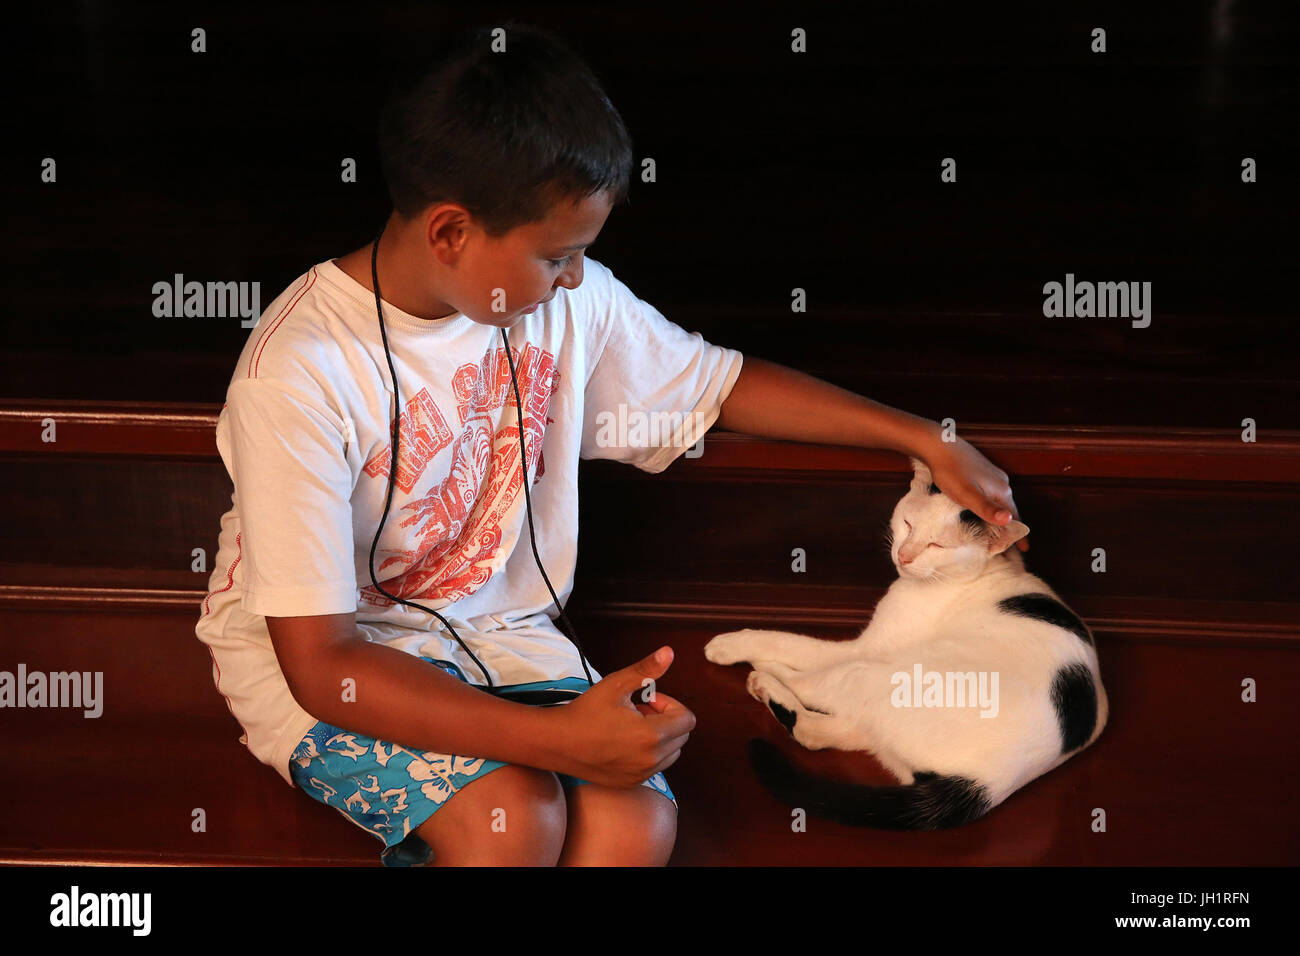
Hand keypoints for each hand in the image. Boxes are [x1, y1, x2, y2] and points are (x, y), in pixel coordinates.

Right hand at [548, 646, 695, 788]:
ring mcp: (641, 775)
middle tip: (638, 710)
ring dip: (660, 737)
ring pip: (671, 753)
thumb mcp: (616, 684)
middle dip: (666, 720)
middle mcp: (651, 760)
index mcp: (652, 736)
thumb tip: (670, 652)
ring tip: (632, 726)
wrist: (557, 742)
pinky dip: (649, 754)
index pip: (687, 720)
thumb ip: (647, 670)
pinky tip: (624, 742)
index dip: (670, 704)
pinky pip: (654, 767)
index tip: (647, 699)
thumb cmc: (586, 711)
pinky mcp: (631, 783)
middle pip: (682, 736)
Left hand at [919, 437, 1027, 551]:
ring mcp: (993, 476)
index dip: (1017, 535)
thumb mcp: (967, 494)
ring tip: (995, 533)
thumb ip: (987, 508)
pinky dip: (991, 507)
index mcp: (1001, 490)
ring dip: (999, 517)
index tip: (1024, 550)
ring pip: (1000, 502)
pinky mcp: (983, 472)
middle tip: (1004, 546)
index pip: (1015, 518)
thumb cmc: (951, 471)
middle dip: (1008, 528)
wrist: (939, 445)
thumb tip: (1009, 520)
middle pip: (1009, 510)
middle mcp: (1001, 482)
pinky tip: (983, 510)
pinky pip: (991, 494)